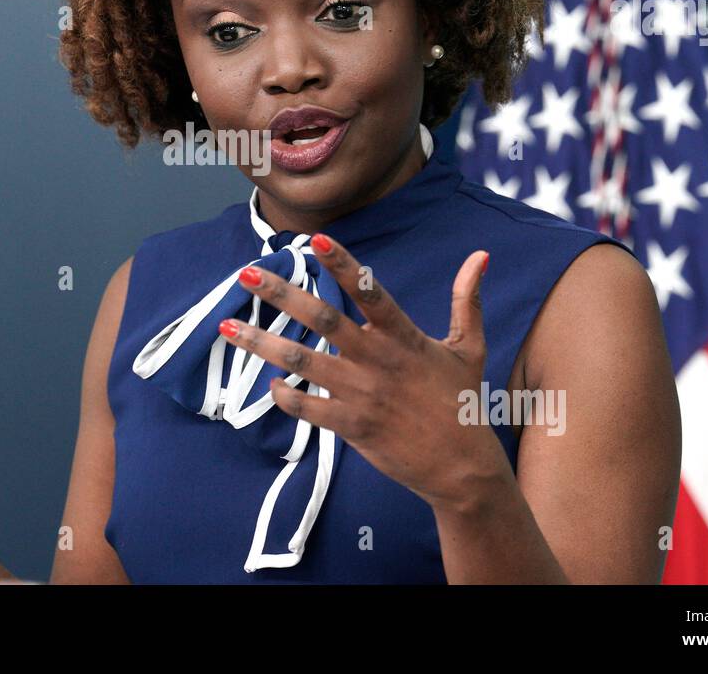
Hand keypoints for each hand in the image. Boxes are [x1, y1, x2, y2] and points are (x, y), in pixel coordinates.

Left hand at [216, 235, 508, 510]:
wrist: (462, 467)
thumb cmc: (463, 402)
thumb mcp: (469, 347)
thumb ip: (466, 300)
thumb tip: (480, 256)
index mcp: (404, 337)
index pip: (369, 291)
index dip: (343, 264)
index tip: (315, 239)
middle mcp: (377, 361)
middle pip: (322, 319)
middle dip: (281, 294)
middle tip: (246, 273)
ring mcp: (361, 394)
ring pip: (301, 363)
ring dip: (261, 343)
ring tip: (227, 327)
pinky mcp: (351, 426)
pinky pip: (307, 408)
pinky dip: (284, 397)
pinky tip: (269, 385)